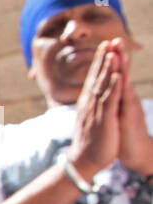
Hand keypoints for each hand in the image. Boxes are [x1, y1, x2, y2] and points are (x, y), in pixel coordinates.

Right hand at [69, 38, 122, 181]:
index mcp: (87, 104)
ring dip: (109, 68)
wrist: (83, 162)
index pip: (93, 78)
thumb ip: (90, 107)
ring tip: (113, 52)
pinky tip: (119, 75)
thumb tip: (89, 99)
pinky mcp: (104, 120)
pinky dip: (115, 86)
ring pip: (103, 85)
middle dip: (103, 59)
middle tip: (108, 41)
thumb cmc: (88, 143)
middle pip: (97, 77)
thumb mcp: (88, 121)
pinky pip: (110, 100)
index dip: (99, 62)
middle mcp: (89, 104)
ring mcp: (96, 111)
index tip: (104, 47)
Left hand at [114, 38, 152, 175]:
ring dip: (123, 67)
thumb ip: (111, 100)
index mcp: (118, 97)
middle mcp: (125, 98)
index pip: (114, 75)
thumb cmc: (123, 133)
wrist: (135, 152)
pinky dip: (124, 88)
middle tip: (116, 38)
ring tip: (120, 51)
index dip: (110, 60)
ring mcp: (129, 106)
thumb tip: (105, 89)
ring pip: (125, 83)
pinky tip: (123, 77)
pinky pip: (127, 100)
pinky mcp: (130, 117)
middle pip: (122, 74)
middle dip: (118, 56)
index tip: (106, 43)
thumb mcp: (114, 113)